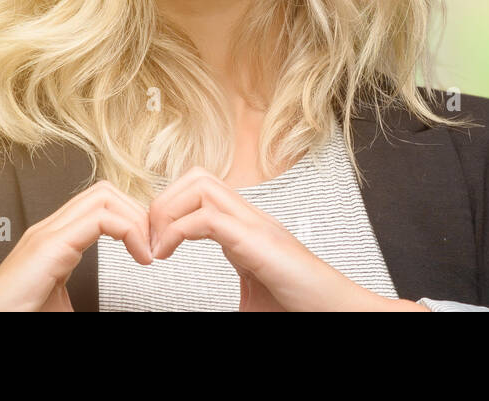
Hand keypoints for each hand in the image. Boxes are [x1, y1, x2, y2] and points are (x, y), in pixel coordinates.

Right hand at [0, 179, 152, 310]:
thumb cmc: (16, 314)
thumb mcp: (61, 302)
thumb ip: (85, 296)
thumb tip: (109, 311)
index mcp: (54, 238)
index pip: (99, 203)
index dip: (130, 217)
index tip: (147, 247)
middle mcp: (50, 229)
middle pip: (104, 191)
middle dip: (137, 212)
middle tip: (152, 245)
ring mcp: (48, 233)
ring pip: (104, 196)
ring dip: (136, 219)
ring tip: (148, 250)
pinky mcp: (50, 247)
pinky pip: (101, 219)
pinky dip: (130, 232)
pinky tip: (138, 257)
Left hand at [147, 166, 394, 310]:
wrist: (340, 313)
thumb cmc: (300, 308)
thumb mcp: (251, 299)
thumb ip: (229, 295)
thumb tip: (201, 313)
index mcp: (246, 228)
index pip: (201, 190)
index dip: (169, 208)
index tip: (153, 245)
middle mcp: (251, 219)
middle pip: (197, 176)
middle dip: (162, 202)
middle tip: (148, 241)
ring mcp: (256, 226)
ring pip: (201, 185)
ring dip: (167, 211)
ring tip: (156, 247)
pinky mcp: (258, 243)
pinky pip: (208, 218)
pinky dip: (177, 231)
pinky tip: (167, 255)